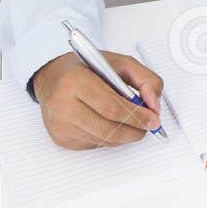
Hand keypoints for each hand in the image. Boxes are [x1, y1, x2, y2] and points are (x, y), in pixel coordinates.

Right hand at [31, 50, 164, 149]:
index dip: (137, 116)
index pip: (112, 107)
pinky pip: (95, 144)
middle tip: (148, 125)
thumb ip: (145, 79)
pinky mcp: (61, 139)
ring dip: (124, 135)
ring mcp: (60, 124)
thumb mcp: (120, 63)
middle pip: (109, 129)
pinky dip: (109, 137)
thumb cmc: (87, 69)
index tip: (153, 119)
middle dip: (135, 130)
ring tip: (130, 122)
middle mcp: (63, 104)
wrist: (52, 79)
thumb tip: (154, 105)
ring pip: (104, 140)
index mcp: (75, 80)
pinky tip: (108, 122)